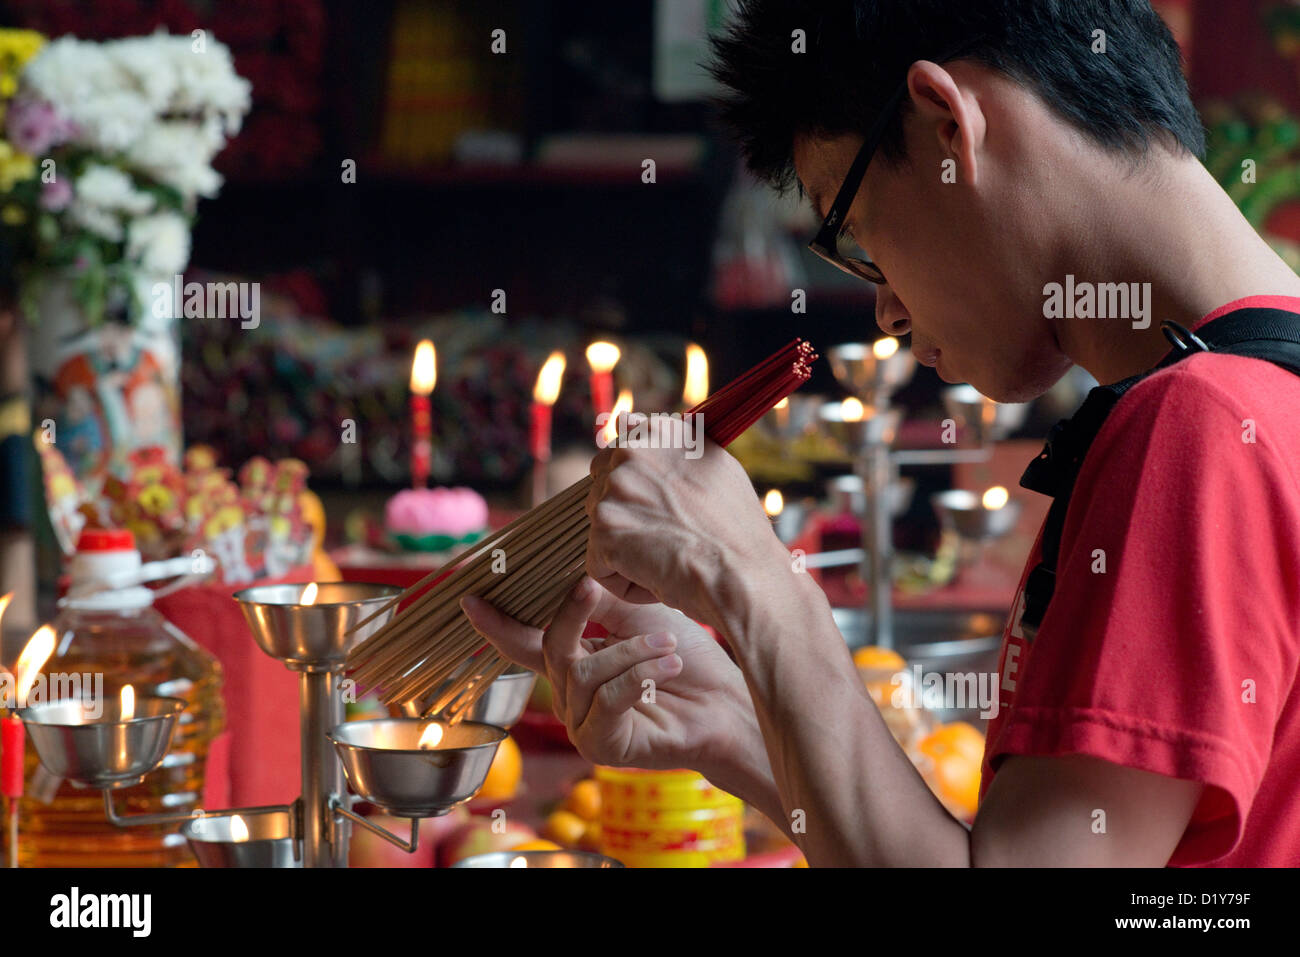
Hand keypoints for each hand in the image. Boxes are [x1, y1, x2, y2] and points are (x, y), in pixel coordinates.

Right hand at [461, 576, 751, 772]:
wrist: (726, 706)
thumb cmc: (687, 660)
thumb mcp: (640, 618)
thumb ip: (601, 602)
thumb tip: (573, 576)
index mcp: (574, 663)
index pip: (524, 642)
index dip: (496, 623)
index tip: (469, 597)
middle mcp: (570, 695)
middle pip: (551, 648)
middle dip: (573, 615)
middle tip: (589, 586)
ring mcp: (582, 723)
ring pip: (581, 672)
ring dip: (629, 651)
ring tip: (668, 646)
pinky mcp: (601, 744)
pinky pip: (606, 699)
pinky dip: (640, 675)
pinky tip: (670, 665)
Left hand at [586, 413, 789, 629]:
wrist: (741, 573)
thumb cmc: (736, 528)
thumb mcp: (714, 465)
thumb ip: (669, 444)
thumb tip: (626, 420)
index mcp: (658, 431)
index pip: (619, 452)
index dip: (638, 488)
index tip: (664, 506)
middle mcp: (631, 451)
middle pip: (601, 489)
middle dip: (626, 517)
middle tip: (670, 536)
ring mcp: (614, 488)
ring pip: (602, 529)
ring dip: (628, 550)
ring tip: (670, 557)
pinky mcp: (604, 528)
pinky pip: (599, 565)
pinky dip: (625, 581)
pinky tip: (660, 577)